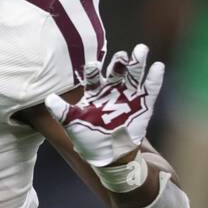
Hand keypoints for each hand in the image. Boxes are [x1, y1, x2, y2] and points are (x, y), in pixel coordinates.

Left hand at [44, 44, 164, 168]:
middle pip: (116, 71)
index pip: (93, 76)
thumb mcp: (73, 125)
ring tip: (141, 50)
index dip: (92, 71)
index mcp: (95, 92)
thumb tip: (48, 99)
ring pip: (134, 75)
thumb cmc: (89, 139)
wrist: (110, 156)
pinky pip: (150, 90)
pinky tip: (158, 66)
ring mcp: (129, 96)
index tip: (92, 67)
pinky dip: (155, 78)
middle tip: (121, 56)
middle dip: (119, 62)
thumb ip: (62, 112)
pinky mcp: (143, 106)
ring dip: (138, 63)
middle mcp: (112, 90)